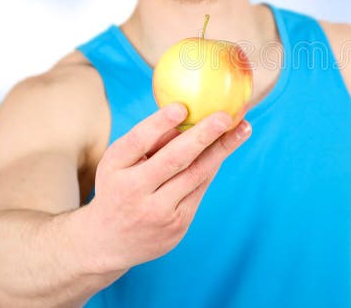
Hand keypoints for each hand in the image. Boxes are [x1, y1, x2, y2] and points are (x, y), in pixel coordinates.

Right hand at [82, 103, 250, 271]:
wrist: (108, 243)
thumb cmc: (118, 188)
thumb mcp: (119, 163)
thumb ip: (149, 141)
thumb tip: (187, 113)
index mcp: (114, 169)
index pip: (137, 142)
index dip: (159, 124)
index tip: (182, 107)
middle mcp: (133, 192)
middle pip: (174, 160)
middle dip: (203, 136)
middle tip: (225, 116)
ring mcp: (157, 212)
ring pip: (195, 175)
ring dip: (222, 149)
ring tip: (243, 128)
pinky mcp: (177, 225)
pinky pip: (200, 189)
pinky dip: (213, 166)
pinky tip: (227, 148)